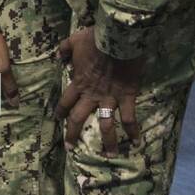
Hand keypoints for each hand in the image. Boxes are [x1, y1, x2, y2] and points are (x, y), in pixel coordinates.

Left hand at [56, 26, 143, 154]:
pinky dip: (133, 130)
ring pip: (106, 125)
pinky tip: (136, 141)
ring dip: (108, 141)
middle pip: (78, 118)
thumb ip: (65, 49)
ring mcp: (110, 98)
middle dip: (73, 134)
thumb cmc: (96, 39)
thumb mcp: (74, 40)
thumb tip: (59, 55)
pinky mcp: (127, 96)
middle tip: (70, 148)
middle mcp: (91, 95)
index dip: (60, 111)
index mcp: (78, 83)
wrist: (118, 40)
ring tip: (110, 156)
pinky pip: (129, 117)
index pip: (65, 101)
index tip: (57, 119)